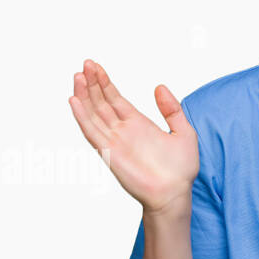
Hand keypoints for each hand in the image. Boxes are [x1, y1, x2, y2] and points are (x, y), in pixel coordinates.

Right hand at [67, 59, 198, 214]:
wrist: (174, 194)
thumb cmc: (181, 170)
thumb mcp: (184, 132)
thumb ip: (172, 110)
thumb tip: (159, 87)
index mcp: (138, 124)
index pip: (115, 99)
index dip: (105, 83)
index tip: (95, 66)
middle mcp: (123, 131)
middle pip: (102, 102)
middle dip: (93, 83)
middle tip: (85, 64)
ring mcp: (114, 141)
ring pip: (93, 114)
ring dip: (84, 95)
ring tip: (78, 76)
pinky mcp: (109, 153)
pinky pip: (92, 132)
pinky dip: (82, 116)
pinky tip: (74, 101)